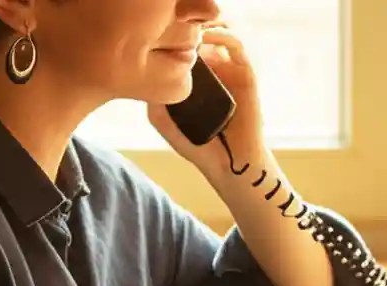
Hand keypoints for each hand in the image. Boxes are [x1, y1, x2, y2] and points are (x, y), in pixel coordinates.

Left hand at [147, 25, 268, 182]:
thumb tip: (142, 69)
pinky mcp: (244, 72)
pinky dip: (221, 34)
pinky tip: (205, 37)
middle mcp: (211, 66)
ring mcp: (228, 67)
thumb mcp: (162, 118)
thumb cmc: (195, 142)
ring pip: (219, 30)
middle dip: (186, 22)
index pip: (182, 41)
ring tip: (188, 28)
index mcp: (191, 74)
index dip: (171, 30)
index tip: (156, 29)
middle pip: (200, 30)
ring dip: (203, 24)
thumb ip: (152, 95)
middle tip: (172, 22)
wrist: (227, 162)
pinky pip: (235, 45)